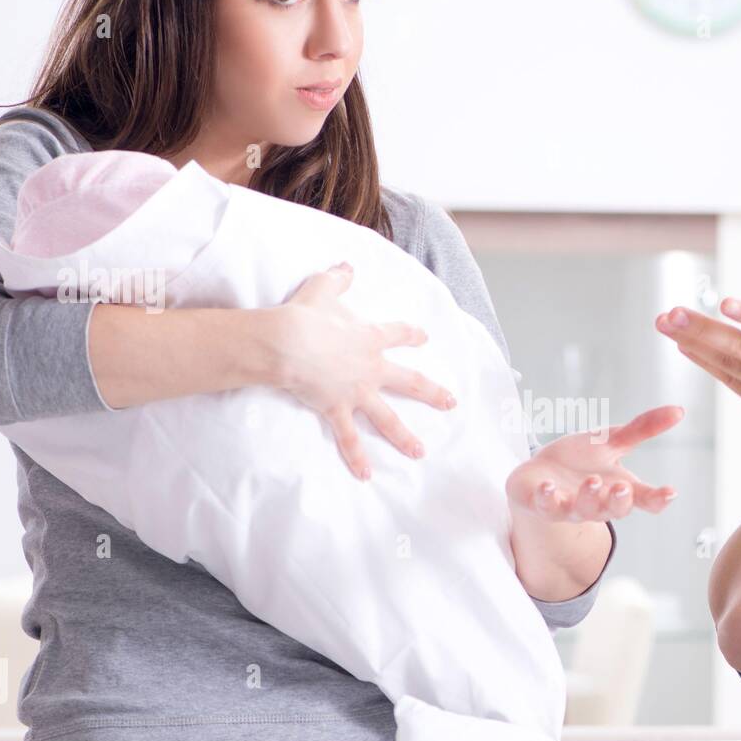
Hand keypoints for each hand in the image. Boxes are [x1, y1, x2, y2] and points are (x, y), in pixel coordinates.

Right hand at [273, 263, 456, 479]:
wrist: (289, 342)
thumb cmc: (305, 314)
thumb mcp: (322, 288)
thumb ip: (338, 278)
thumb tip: (347, 265)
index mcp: (370, 337)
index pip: (399, 334)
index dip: (413, 335)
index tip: (425, 339)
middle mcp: (371, 367)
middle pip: (410, 382)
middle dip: (432, 393)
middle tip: (451, 403)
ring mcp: (357, 391)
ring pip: (388, 418)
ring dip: (405, 437)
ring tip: (420, 452)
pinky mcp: (337, 409)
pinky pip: (349, 438)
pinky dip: (357, 457)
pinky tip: (366, 476)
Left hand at [506, 405, 682, 521]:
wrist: (538, 474)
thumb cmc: (580, 460)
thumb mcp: (611, 442)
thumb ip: (642, 429)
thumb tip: (680, 410)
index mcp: (619, 488)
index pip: (645, 499)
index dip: (658, 499)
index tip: (670, 491)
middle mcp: (598, 503)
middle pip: (615, 510)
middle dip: (620, 501)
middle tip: (622, 488)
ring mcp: (570, 506)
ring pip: (582, 510)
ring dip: (588, 497)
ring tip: (591, 481)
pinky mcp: (542, 504)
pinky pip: (545, 506)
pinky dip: (546, 498)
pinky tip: (548, 486)